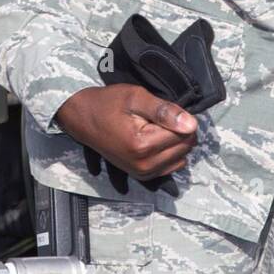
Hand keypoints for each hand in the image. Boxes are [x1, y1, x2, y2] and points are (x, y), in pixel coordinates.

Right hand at [55, 84, 198, 181]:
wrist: (82, 117)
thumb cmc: (107, 103)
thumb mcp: (135, 97)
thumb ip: (164, 111)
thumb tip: (192, 124)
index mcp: (143, 146)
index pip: (185, 134)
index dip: (180, 117)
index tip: (163, 109)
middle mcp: (144, 165)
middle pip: (185, 147)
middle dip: (179, 130)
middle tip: (158, 117)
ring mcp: (143, 173)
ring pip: (181, 157)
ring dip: (175, 142)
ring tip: (155, 127)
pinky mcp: (142, 175)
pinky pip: (171, 166)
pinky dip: (169, 152)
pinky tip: (155, 139)